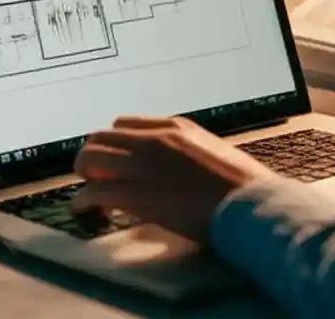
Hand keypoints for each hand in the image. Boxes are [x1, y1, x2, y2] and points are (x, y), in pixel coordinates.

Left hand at [71, 116, 276, 241]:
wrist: (250, 204)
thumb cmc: (243, 185)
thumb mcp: (214, 152)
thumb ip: (189, 151)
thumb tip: (176, 167)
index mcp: (176, 127)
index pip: (125, 124)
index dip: (114, 143)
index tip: (115, 160)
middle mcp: (155, 140)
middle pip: (101, 137)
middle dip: (94, 157)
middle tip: (97, 177)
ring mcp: (144, 164)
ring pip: (89, 158)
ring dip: (86, 176)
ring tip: (91, 194)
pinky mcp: (137, 193)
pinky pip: (94, 191)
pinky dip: (84, 201)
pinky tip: (85, 210)